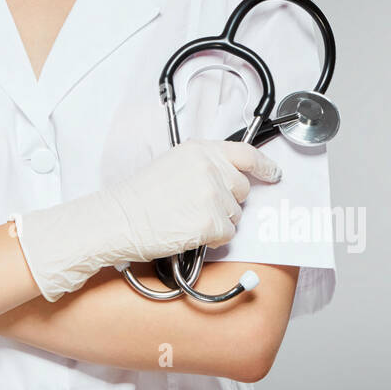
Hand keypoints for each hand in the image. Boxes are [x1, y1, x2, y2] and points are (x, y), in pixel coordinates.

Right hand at [10, 139, 281, 301]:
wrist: (117, 219)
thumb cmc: (137, 197)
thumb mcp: (172, 166)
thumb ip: (203, 167)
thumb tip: (230, 180)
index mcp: (200, 150)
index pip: (245, 153)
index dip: (264, 166)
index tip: (273, 174)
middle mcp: (210, 168)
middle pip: (242, 190)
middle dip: (228, 202)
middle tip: (198, 208)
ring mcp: (212, 194)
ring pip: (235, 216)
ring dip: (217, 222)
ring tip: (185, 220)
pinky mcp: (211, 221)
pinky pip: (227, 235)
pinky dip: (212, 239)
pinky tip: (188, 233)